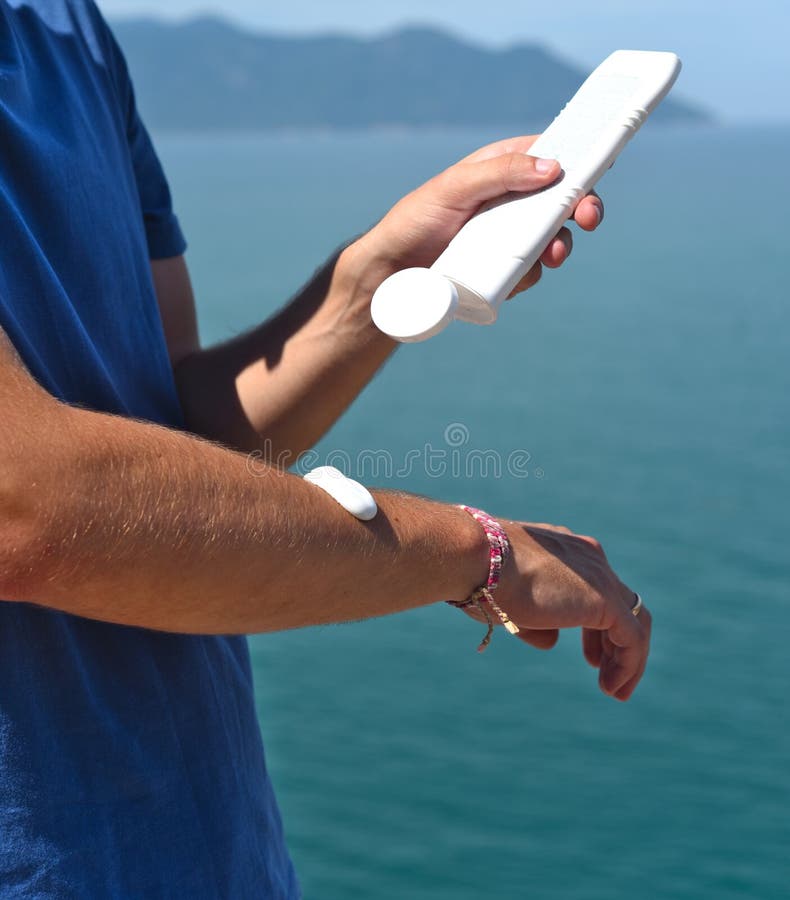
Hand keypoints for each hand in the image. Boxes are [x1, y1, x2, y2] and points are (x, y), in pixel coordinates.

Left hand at [352, 135, 603, 295]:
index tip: (605, 162)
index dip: (581, 158)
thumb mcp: (455, 188)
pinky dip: (531, 274)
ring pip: (552, 238)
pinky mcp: (504, 268)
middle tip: (587, 219)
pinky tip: (517, 277)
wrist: (393, 272)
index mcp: (503, 168)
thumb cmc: (416, 218)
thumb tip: (552, 167)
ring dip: (560, 246)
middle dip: (581, 208)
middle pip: (562, 200)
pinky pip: (531, 271)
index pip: (552, 155)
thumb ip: (501, 173)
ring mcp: (509, 236)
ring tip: (551, 255)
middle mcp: (511, 200)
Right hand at [463, 522, 650, 701]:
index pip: (597, 591)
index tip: (590, 659)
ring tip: (614, 691)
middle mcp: (590, 558)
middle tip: (605, 675)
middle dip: (614, 645)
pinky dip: (628, 665)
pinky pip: (632, 637)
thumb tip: (552, 642)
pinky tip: (612, 686)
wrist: (479, 560)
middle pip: (621, 605)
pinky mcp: (605, 598)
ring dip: (628, 660)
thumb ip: (538, 622)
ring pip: (634, 621)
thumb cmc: (483, 580)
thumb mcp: (513, 603)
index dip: (596, 630)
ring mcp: (600, 575)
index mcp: (569, 551)